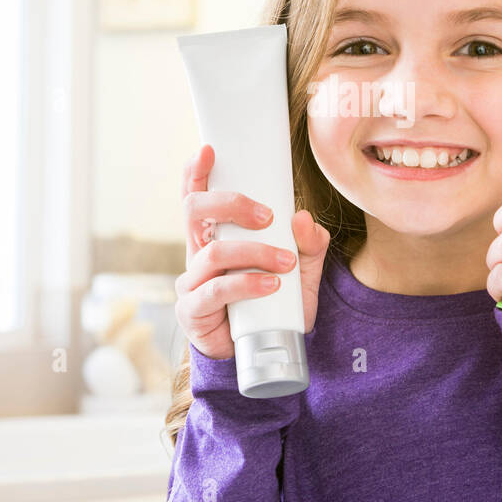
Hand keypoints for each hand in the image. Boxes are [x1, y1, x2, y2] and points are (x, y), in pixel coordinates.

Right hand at [174, 144, 330, 359]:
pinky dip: (246, 285)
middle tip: (268, 216)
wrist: (268, 351)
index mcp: (216, 235)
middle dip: (231, 204)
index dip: (196, 172)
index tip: (210, 150)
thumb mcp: (303, 269)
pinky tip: (270, 286)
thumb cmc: (276, 302)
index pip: (198, 196)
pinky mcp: (193, 311)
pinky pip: (215, 291)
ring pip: (212, 253)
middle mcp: (198, 253)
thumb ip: (310, 243)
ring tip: (285, 263)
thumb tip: (302, 218)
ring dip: (254, 253)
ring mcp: (192, 282)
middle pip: (195, 211)